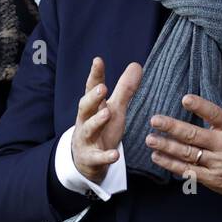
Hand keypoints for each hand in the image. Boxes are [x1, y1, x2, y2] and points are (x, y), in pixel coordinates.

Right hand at [73, 57, 142, 182]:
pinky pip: (98, 157)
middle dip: (92, 97)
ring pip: (88, 129)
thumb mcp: (114, 109)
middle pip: (85, 107)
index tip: (98, 60)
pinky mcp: (91, 158)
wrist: (87, 161)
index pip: (92, 89)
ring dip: (96, 122)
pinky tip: (114, 155)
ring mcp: (87, 140)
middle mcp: (86, 122)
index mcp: (93, 108)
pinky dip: (105, 156)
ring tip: (106, 114)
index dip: (95, 75)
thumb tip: (136, 64)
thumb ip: (124, 89)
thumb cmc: (102, 129)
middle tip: (102, 87)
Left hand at [146, 70, 221, 203]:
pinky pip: (189, 171)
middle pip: (196, 136)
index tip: (185, 99)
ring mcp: (218, 164)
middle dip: (173, 128)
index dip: (201, 107)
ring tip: (150, 139)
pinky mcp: (212, 179)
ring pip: (189, 154)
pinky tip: (158, 157)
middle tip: (155, 120)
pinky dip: (172, 165)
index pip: (216, 115)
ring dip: (168, 147)